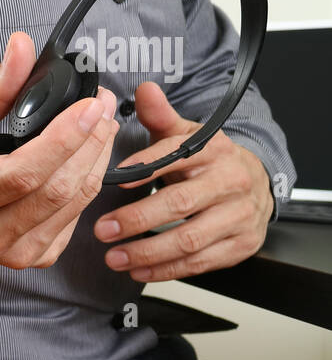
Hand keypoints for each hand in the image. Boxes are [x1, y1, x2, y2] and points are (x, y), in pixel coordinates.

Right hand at [0, 32, 118, 268]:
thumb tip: (22, 48)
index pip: (23, 173)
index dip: (63, 139)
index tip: (90, 106)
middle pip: (59, 190)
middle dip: (91, 143)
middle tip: (102, 107)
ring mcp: (11, 252)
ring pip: (75, 204)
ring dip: (97, 160)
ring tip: (101, 125)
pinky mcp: (31, 258)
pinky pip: (74, 220)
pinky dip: (85, 185)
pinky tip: (84, 161)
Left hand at [94, 81, 272, 282]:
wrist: (256, 184)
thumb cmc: (209, 161)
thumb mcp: (187, 134)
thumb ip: (160, 117)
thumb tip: (144, 90)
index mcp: (214, 151)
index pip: (175, 158)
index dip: (144, 169)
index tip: (115, 181)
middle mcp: (230, 183)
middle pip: (179, 205)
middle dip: (136, 220)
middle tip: (102, 230)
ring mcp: (238, 216)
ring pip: (189, 239)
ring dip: (146, 252)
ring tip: (113, 256)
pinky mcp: (240, 244)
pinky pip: (200, 263)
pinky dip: (166, 270)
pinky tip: (138, 270)